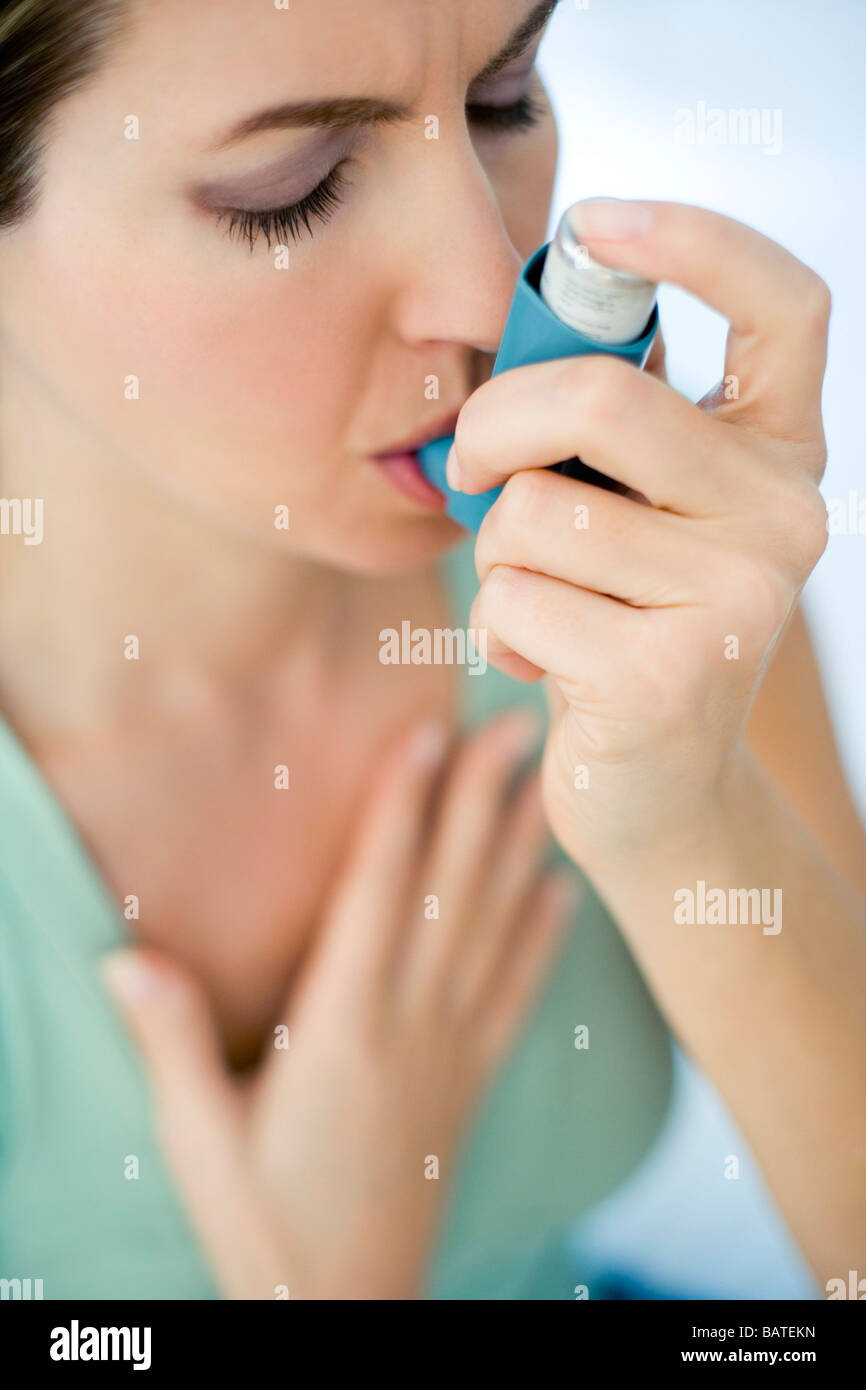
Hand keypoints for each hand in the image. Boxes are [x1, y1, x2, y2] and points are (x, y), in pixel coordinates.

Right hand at [102, 713, 575, 1299]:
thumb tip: (123, 957)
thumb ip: (167, 1042)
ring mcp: (450, 1051)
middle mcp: (409, 1024)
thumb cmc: (263, 1220)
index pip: (379, 892)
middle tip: (518, 724)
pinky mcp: (469, 1082)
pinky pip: (518, 997)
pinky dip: (545, 940)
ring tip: (549, 783)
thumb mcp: (199, 1136)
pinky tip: (564, 894)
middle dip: (484, 799)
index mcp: (341, 1025)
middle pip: (453, 891)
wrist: (344, 1306)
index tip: (428, 735)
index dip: (403, 807)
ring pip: (496, 929)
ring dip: (523, 849)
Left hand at [452, 199, 829, 871]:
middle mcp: (784, 517)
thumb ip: (602, 432)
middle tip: (466, 463)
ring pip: (536, 511)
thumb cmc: (621, 629)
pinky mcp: (668, 674)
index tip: (596, 221)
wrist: (659, 793)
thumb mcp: (630, 516)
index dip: (696, 239)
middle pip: (602, 398)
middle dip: (495, 423)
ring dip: (497, 554)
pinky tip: (546, 665)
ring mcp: (737, 598)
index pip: (787, 307)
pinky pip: (515, 598)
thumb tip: (522, 333)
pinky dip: (498, 629)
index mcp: (777, 458)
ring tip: (541, 602)